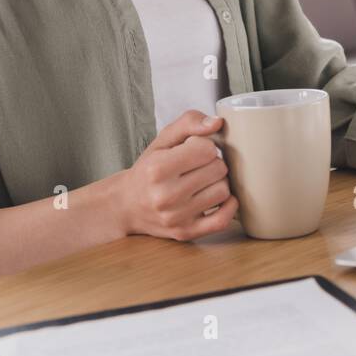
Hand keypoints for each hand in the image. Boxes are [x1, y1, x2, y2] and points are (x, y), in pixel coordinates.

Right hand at [115, 110, 238, 239]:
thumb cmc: (148, 169)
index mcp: (158, 168)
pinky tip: (219, 198)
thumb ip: (189, 122)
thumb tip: (216, 123)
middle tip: (199, 166)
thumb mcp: (162, 140)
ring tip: (203, 181)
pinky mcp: (185, 232)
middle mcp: (165, 195)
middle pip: (218, 169)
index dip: (204, 146)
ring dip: (218, 183)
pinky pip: (222, 220)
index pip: (206, 149)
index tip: (193, 151)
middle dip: (212, 163)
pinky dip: (228, 207)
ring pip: (223, 192)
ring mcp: (176, 217)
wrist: (127, 205)